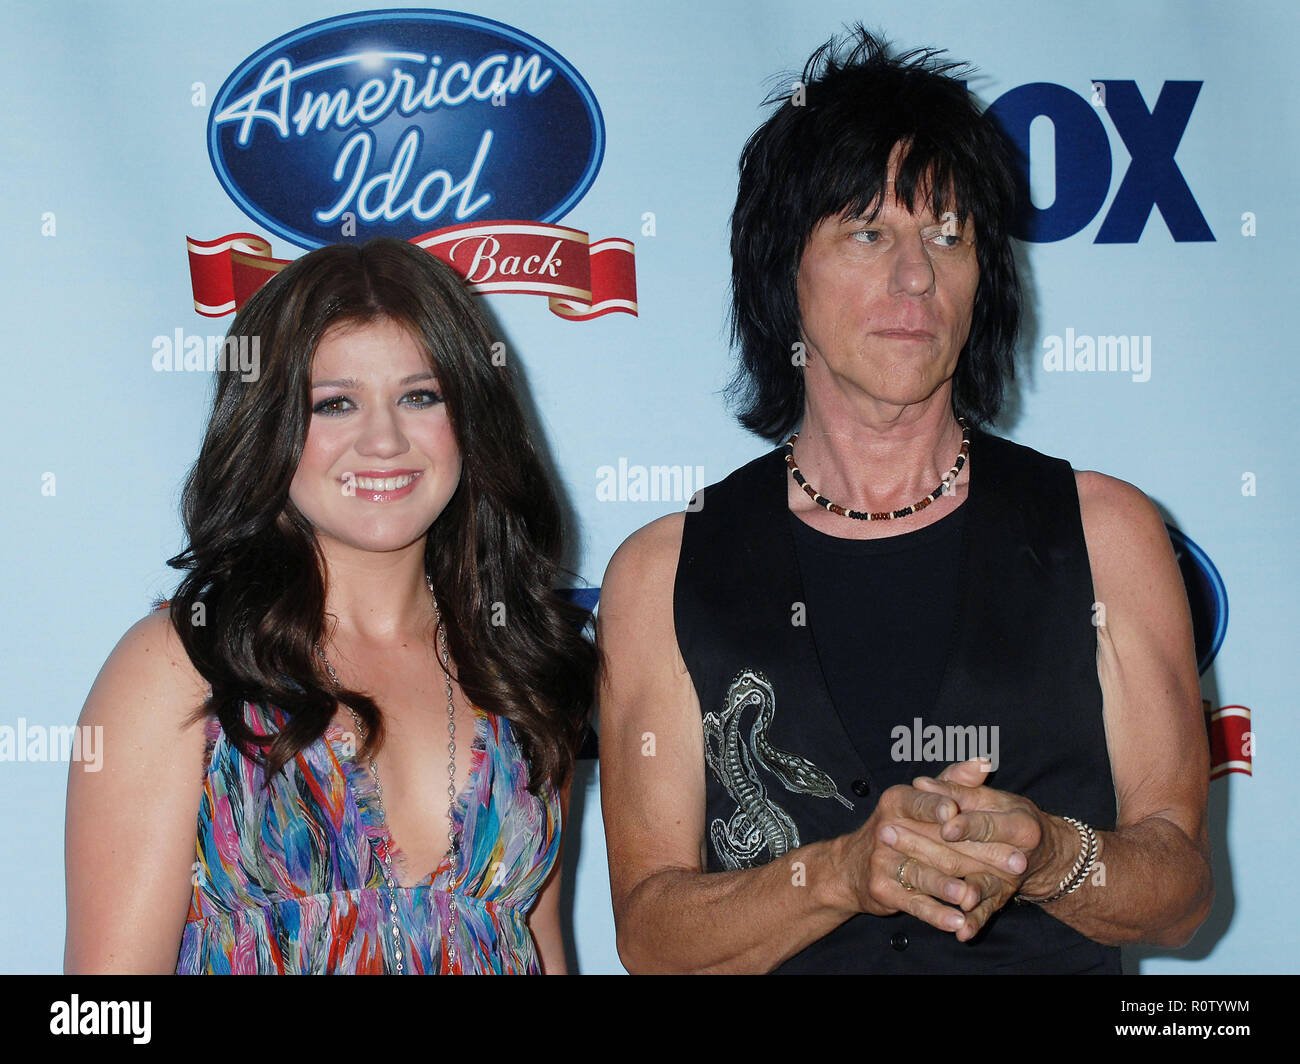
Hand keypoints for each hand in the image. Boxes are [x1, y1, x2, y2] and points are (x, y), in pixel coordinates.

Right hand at [834, 759, 1028, 938]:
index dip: (941, 808)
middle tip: (1016, 865)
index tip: (958, 814)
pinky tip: (958, 923)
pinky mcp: (882, 891)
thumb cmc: (899, 827)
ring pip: (923, 874)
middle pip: (936, 843)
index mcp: (897, 801)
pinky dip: (937, 914)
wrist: (852, 867)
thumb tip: (984, 762)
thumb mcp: (919, 799)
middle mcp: (886, 828)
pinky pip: (914, 903)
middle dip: (979, 855)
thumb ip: (953, 782)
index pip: (923, 802)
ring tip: (973, 897)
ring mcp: (882, 861)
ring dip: (949, 888)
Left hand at [907, 770, 1078, 926]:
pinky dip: (973, 923)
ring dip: (951, 889)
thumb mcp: (986, 797)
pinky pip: (986, 913)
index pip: (985, 823)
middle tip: (887, 835)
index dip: (964, 825)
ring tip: (927, 889)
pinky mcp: (1000, 899)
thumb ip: (955, 788)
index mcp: (1019, 823)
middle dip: (927, 847)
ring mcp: (1007, 881)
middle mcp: (1018, 856)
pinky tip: (960, 932)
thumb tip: (921, 782)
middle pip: (971, 854)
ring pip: (977, 885)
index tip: (943, 824)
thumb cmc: (1003, 814)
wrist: (1038, 851)